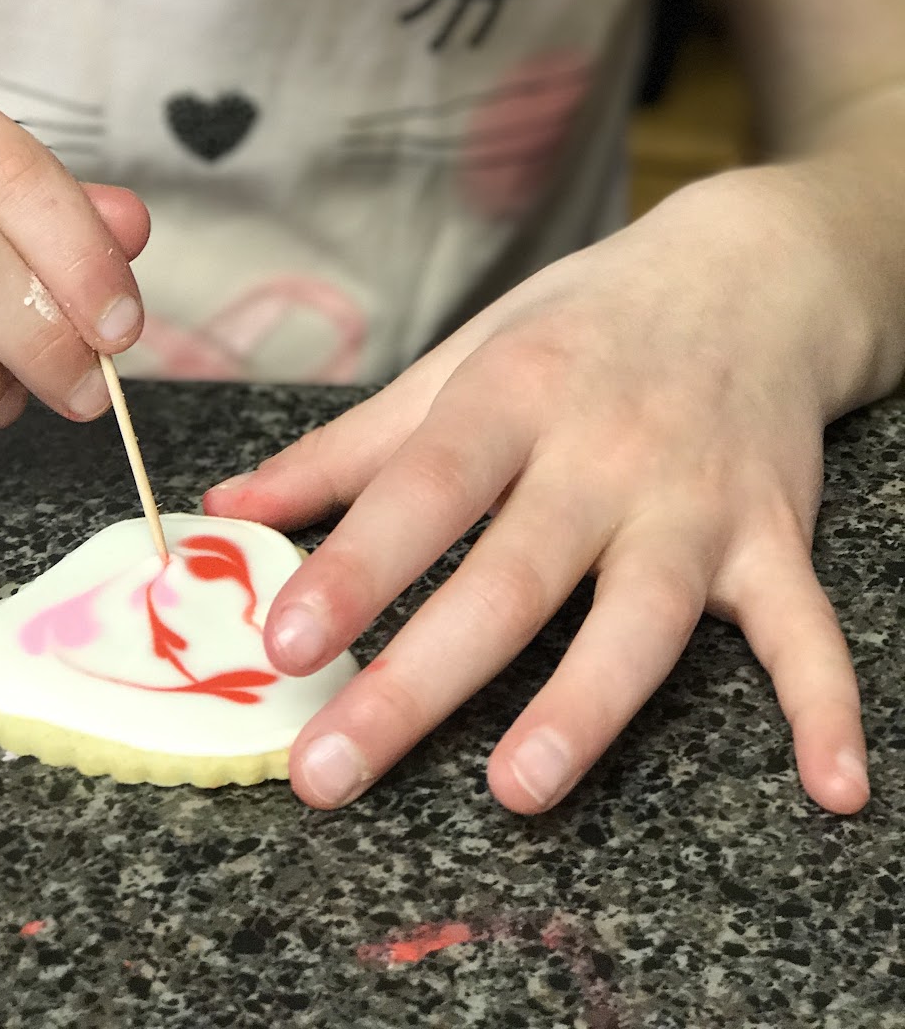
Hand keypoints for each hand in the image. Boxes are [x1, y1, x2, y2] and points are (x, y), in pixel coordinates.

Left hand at [205, 171, 870, 816]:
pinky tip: (832, 787)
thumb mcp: (462, 357)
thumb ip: (349, 445)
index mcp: (514, 394)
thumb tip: (231, 508)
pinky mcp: (775, 536)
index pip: (423, 487)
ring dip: (586, 704)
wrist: (745, 271)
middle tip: (332, 769)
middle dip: (418, 679)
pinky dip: (826, 704)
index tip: (283, 640)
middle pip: (510, 576)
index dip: (354, 565)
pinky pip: (806, 627)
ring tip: (518, 791)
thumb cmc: (581, 324)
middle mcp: (603, 450)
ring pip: (640, 613)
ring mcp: (696, 498)